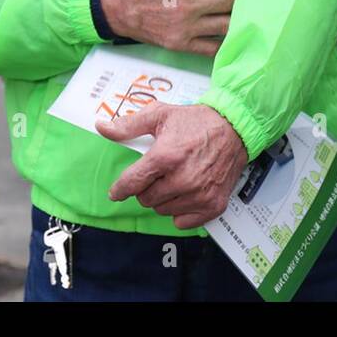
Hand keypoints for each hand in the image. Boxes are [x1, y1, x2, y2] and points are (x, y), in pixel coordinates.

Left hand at [98, 103, 248, 229]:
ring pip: (163, 210)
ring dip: (164, 198)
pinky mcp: (213, 205)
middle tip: (159, 173)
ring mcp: (198, 194)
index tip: (117, 192)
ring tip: (175, 179)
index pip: (131, 184)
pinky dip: (181, 210)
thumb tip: (102, 127)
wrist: (235, 128)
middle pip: (146, 199)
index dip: (120, 189)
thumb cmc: (198, 121)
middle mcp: (182, 179)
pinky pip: (182, 221)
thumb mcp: (161, 115)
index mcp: (165, 156)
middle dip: (147, 188)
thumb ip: (129, 125)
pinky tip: (187, 193)